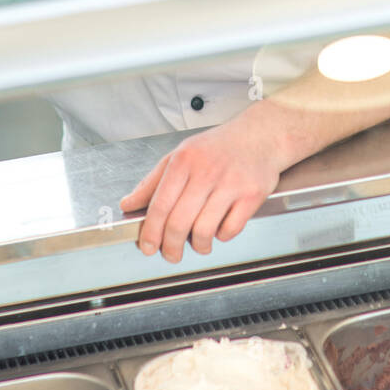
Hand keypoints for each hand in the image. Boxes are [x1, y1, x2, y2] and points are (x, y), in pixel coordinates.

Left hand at [119, 111, 285, 263]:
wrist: (261, 135)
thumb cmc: (218, 146)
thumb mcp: (181, 154)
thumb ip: (153, 181)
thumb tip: (128, 204)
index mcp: (184, 160)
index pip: (160, 204)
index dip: (151, 232)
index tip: (147, 246)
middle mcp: (206, 171)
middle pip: (179, 222)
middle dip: (170, 247)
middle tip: (170, 254)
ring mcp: (231, 183)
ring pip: (204, 230)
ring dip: (198, 246)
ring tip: (198, 244)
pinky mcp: (252, 195)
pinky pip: (230, 229)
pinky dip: (222, 236)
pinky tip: (219, 229)